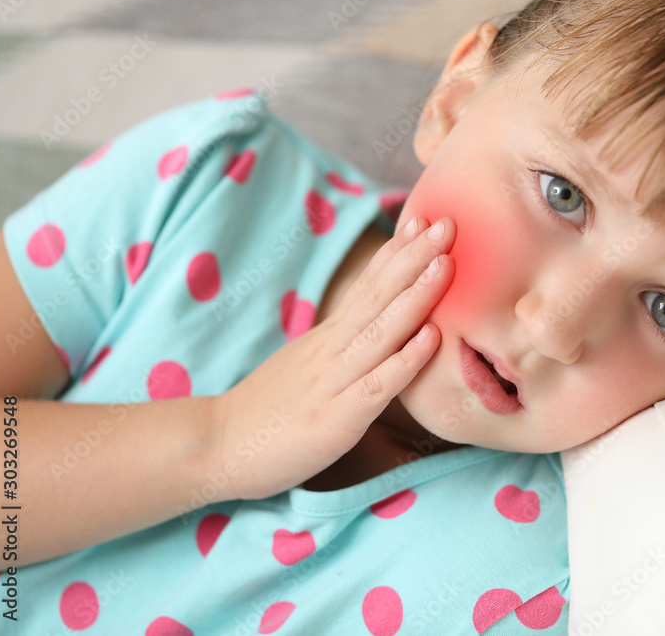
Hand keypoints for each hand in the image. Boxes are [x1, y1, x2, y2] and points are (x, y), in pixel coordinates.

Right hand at [207, 215, 454, 500]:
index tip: (424, 219)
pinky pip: (376, 385)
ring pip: (381, 332)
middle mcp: (331, 351)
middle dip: (415, 258)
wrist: (216, 445)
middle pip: (377, 295)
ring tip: (446, 264)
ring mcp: (333, 382)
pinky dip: (405, 360)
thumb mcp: (304, 367)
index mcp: (326, 339)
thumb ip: (337, 347)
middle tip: (448, 223)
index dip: (396, 252)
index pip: (366, 286)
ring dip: (416, 296)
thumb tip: (370, 328)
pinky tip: (432, 338)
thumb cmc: (266, 413)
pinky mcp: (336, 418)